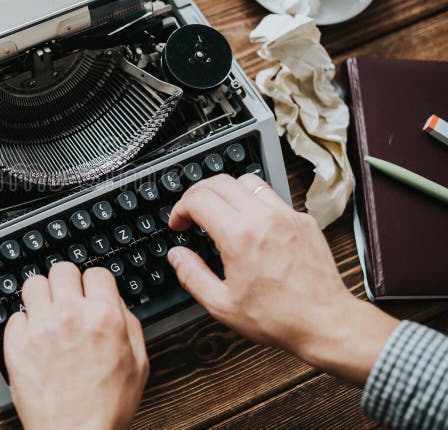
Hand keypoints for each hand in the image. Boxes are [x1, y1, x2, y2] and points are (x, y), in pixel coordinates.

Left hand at [4, 263, 148, 429]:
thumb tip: (115, 302)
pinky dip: (24, 324)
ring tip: (46, 313)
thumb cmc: (106, 407)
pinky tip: (34, 338)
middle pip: (62, 269)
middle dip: (67, 284)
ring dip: (41, 296)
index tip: (91, 293)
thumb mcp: (139, 363)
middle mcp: (70, 315)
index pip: (96, 272)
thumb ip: (129, 324)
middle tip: (67, 299)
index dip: (95, 284)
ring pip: (33, 283)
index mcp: (104, 316)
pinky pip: (15, 316)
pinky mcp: (16, 344)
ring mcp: (40, 327)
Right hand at [167, 173, 397, 384]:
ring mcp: (287, 215)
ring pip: (247, 181)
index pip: (199, 199)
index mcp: (240, 236)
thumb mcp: (222, 305)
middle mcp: (264, 218)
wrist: (326, 322)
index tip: (178, 223)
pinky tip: (251, 224)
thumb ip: (192, 275)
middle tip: (192, 214)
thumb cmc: (278, 318)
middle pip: (220, 181)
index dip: (180, 209)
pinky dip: (254, 202)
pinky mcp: (303, 220)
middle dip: (198, 194)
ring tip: (221, 213)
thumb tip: (177, 256)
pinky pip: (272, 197)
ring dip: (227, 192)